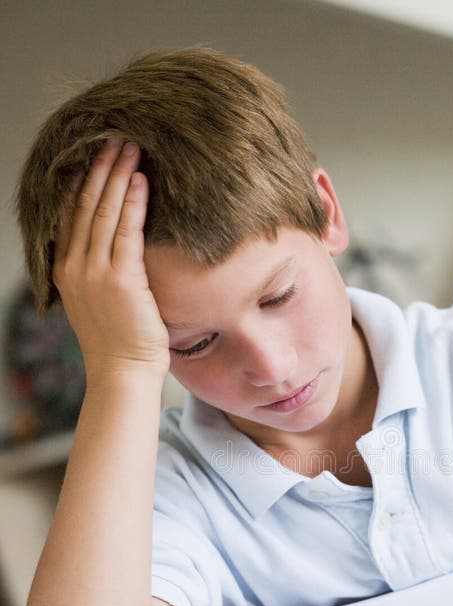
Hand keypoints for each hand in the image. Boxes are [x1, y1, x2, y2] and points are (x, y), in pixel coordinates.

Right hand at [53, 138, 169, 381]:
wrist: (122, 374)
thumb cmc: (121, 344)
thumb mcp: (100, 303)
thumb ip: (102, 274)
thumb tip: (120, 250)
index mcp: (65, 271)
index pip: (70, 215)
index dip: (82, 182)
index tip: (94, 156)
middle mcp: (74, 267)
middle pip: (84, 205)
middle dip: (100, 169)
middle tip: (114, 138)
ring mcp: (94, 273)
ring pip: (103, 212)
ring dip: (117, 176)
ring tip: (130, 148)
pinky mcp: (120, 280)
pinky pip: (126, 231)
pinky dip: (133, 203)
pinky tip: (140, 181)